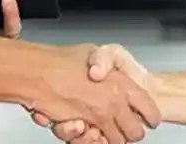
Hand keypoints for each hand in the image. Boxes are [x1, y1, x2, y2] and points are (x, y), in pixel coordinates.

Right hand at [33, 44, 159, 143]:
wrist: (36, 72)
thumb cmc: (60, 61)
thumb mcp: (92, 51)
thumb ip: (107, 62)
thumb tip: (112, 74)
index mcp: (122, 83)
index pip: (149, 108)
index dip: (149, 116)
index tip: (149, 119)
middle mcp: (114, 102)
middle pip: (135, 132)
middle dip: (131, 133)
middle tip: (126, 127)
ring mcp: (99, 117)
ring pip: (116, 142)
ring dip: (110, 138)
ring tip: (103, 129)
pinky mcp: (82, 129)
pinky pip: (93, 143)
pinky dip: (89, 140)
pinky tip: (84, 128)